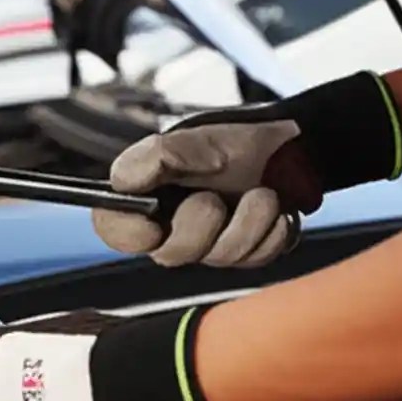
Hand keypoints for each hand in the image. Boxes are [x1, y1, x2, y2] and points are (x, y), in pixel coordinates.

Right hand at [93, 117, 306, 267]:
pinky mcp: (245, 255)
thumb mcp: (193, 142)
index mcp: (146, 199)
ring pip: (220, 258)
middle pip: (171, 254)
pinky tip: (273, 210)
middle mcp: (172, 228)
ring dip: (247, 222)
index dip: (128, 235)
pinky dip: (271, 231)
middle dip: (200, 224)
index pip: (114, 229)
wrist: (288, 149)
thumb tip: (122, 181)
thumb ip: (155, 159)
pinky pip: (256, 258)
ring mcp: (210, 246)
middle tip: (214, 196)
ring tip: (261, 194)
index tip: (151, 226)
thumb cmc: (233, 144)